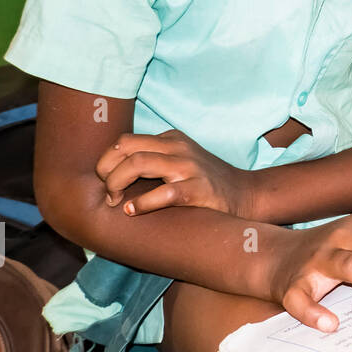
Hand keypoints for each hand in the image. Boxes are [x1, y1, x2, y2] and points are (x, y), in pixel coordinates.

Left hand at [97, 129, 257, 218]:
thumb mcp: (180, 162)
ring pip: (138, 163)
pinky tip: (132, 211)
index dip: (107, 161)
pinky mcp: (198, 189)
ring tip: (115, 202)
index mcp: (171, 139)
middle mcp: (178, 148)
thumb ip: (154, 161)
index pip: (125, 140)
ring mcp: (189, 167)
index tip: (105, 182)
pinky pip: (164, 192)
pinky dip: (142, 203)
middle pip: (125, 147)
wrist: (246, 195)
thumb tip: (112, 174)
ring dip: (117, 183)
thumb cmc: (206, 184)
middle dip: (106, 170)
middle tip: (107, 194)